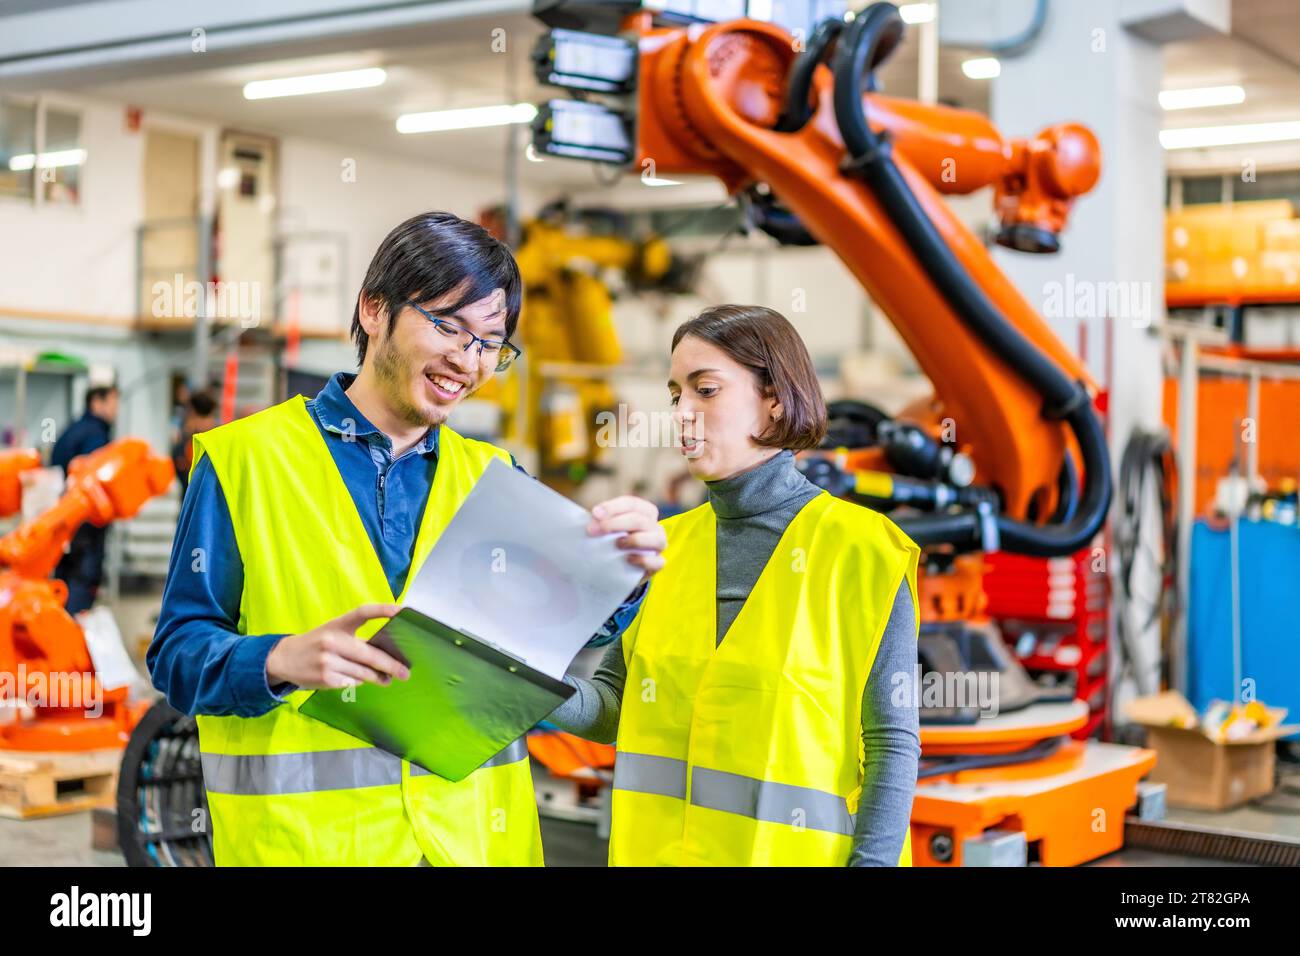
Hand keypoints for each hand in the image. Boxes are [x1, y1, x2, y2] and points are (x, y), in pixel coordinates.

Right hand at [266, 603, 409, 689]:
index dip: (382, 610)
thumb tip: (386, 653)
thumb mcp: (332, 632)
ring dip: (378, 677)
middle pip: (370, 654)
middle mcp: (332, 641)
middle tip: (405, 672)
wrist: (284, 659)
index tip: (400, 611)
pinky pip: (352, 683)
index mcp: (336, 624)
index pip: (362, 612)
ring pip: (364, 673)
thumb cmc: (316, 644)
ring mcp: (328, 661)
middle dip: (391, 665)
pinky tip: (360, 680)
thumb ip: (355, 638)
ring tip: (387, 679)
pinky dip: (359, 682)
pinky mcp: (326, 679)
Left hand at [587, 495, 666, 583]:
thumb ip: (601, 521)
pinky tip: (628, 559)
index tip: (594, 513)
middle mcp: (654, 526)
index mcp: (644, 511)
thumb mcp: (607, 527)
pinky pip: (657, 562)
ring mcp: (658, 545)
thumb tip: (590, 519)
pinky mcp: (657, 564)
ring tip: (617, 544)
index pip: (631, 503)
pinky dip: (643, 560)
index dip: (613, 507)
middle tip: (592, 531)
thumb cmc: (613, 540)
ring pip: (656, 539)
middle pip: (639, 520)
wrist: (619, 566)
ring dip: (634, 540)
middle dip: (614, 524)